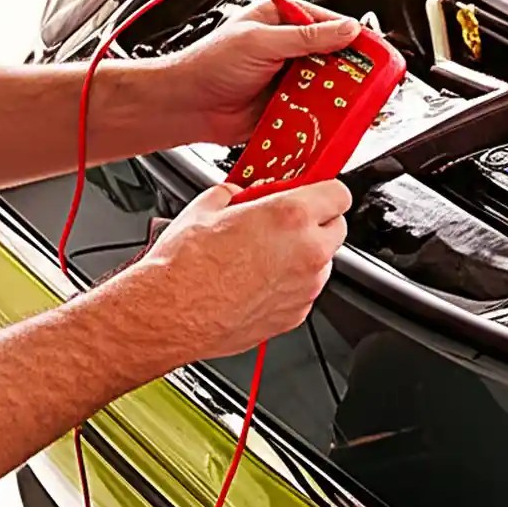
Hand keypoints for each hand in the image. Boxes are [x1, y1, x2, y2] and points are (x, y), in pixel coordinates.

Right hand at [128, 180, 351, 363]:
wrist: (168, 314)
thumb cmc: (183, 266)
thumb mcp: (206, 208)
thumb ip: (234, 194)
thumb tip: (237, 193)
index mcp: (291, 216)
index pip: (339, 193)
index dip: (324, 192)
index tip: (313, 194)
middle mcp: (307, 252)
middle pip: (337, 228)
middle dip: (317, 222)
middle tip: (286, 223)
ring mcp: (305, 287)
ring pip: (323, 261)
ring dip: (304, 255)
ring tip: (264, 256)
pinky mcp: (296, 314)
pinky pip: (305, 290)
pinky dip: (291, 285)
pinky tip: (258, 282)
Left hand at [165, 0, 361, 144]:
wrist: (185, 106)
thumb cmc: (207, 64)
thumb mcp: (261, 42)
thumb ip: (307, 37)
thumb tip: (346, 29)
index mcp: (280, 19)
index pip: (328, 23)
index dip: (353, 37)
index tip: (374, 51)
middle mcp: (288, 48)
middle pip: (334, 56)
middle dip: (352, 70)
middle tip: (371, 80)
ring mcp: (288, 78)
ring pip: (328, 85)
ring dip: (340, 94)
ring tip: (357, 101)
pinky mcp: (287, 106)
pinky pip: (315, 109)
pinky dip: (325, 115)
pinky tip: (334, 118)